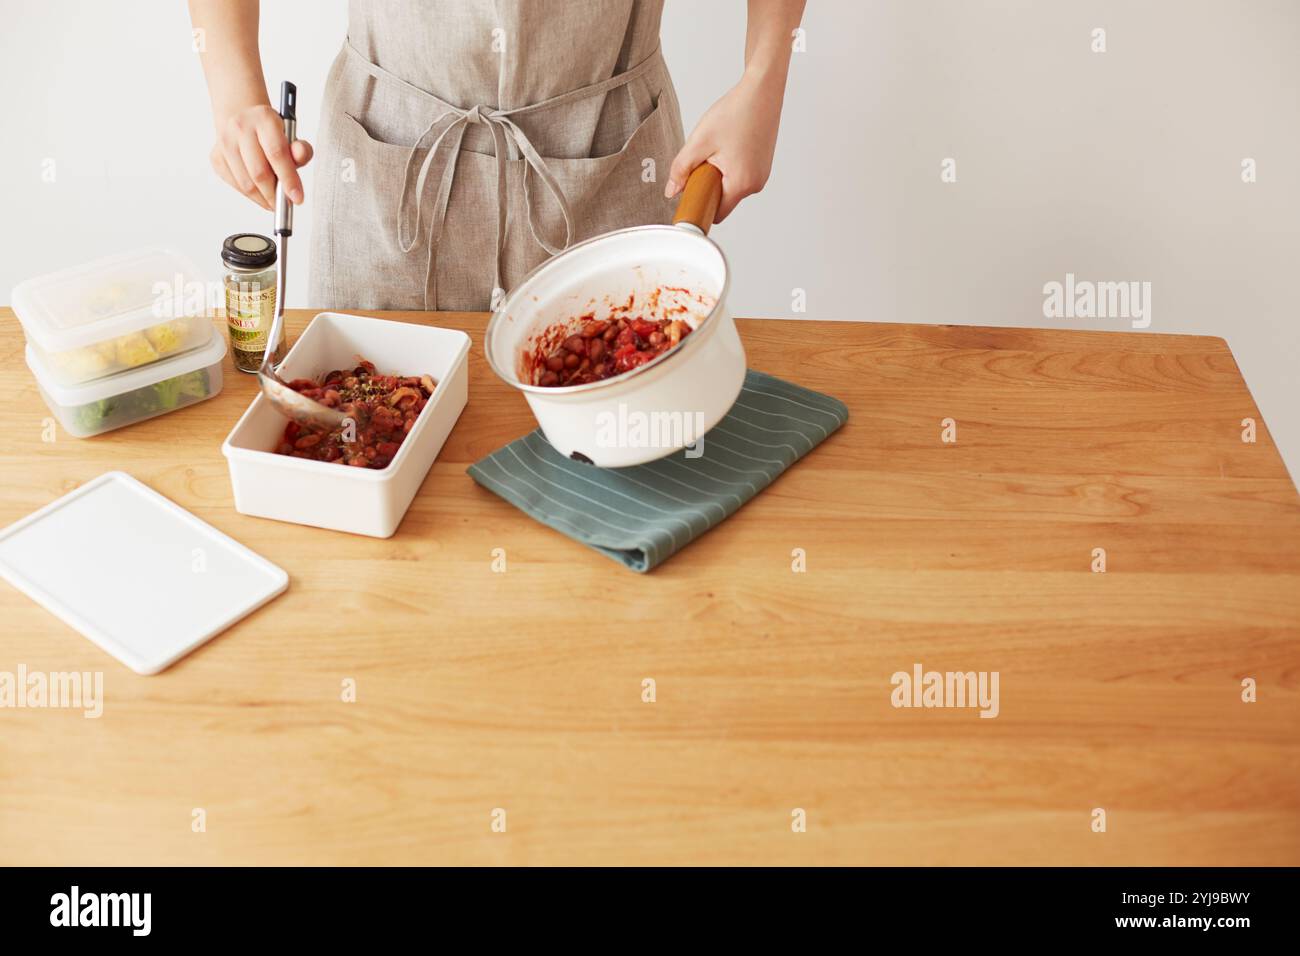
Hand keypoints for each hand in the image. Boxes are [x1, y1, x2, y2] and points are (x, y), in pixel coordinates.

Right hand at [210, 103, 312, 209]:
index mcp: (264, 118)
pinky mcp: (216, 157)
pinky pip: (236, 185)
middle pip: (259, 172)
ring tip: (274, 201)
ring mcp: (225, 142)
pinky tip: (261, 193)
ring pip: (246, 183)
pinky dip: (251, 195)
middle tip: (285, 204)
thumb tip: (300, 156)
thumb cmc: (272, 133)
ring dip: (263, 199)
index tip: (297, 198)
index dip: (288, 179)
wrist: (245, 121)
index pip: (276, 153)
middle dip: (275, 195)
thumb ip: (301, 149)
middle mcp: (241, 127)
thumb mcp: (292, 137)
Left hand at [665, 72, 783, 222]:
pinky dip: (729, 168)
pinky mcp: (762, 165)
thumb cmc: (735, 113)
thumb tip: (671, 191)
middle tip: (703, 160)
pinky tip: (728, 146)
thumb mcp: (699, 141)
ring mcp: (761, 175)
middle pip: (723, 200)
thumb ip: (681, 169)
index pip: (715, 213)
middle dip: (708, 187)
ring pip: (731, 187)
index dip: (699, 206)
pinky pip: (740, 176)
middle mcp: (756, 184)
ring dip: (718, 176)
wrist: (761, 91)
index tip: (689, 192)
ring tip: (717, 148)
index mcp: (741, 183)